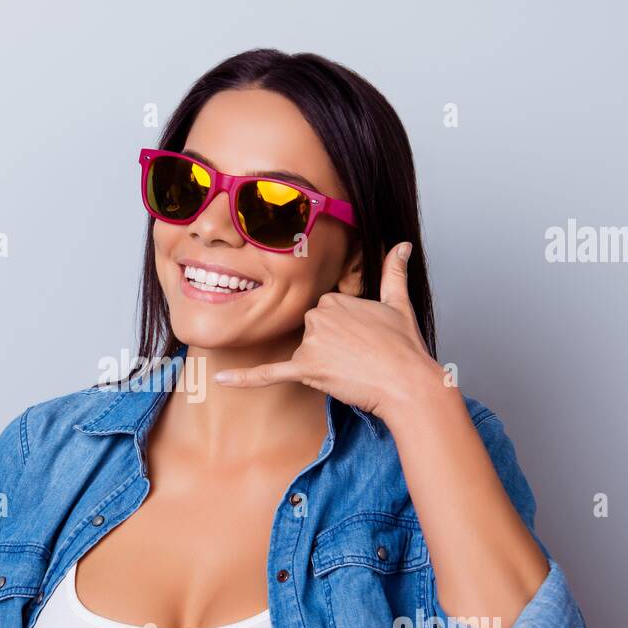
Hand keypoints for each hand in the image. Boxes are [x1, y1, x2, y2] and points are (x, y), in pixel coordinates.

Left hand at [213, 242, 442, 422]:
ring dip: (322, 365)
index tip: (362, 340)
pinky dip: (244, 378)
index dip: (341, 331)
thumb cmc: (404, 347)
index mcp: (333, 298)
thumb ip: (394, 271)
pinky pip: (268, 373)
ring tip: (353, 370)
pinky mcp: (306, 369)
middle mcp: (318, 315)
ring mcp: (311, 342)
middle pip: (310, 332)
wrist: (408, 383)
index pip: (322, 314)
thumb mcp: (399, 303)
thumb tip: (402, 245)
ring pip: (302, 352)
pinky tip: (220, 380)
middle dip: (330, 347)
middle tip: (360, 357)